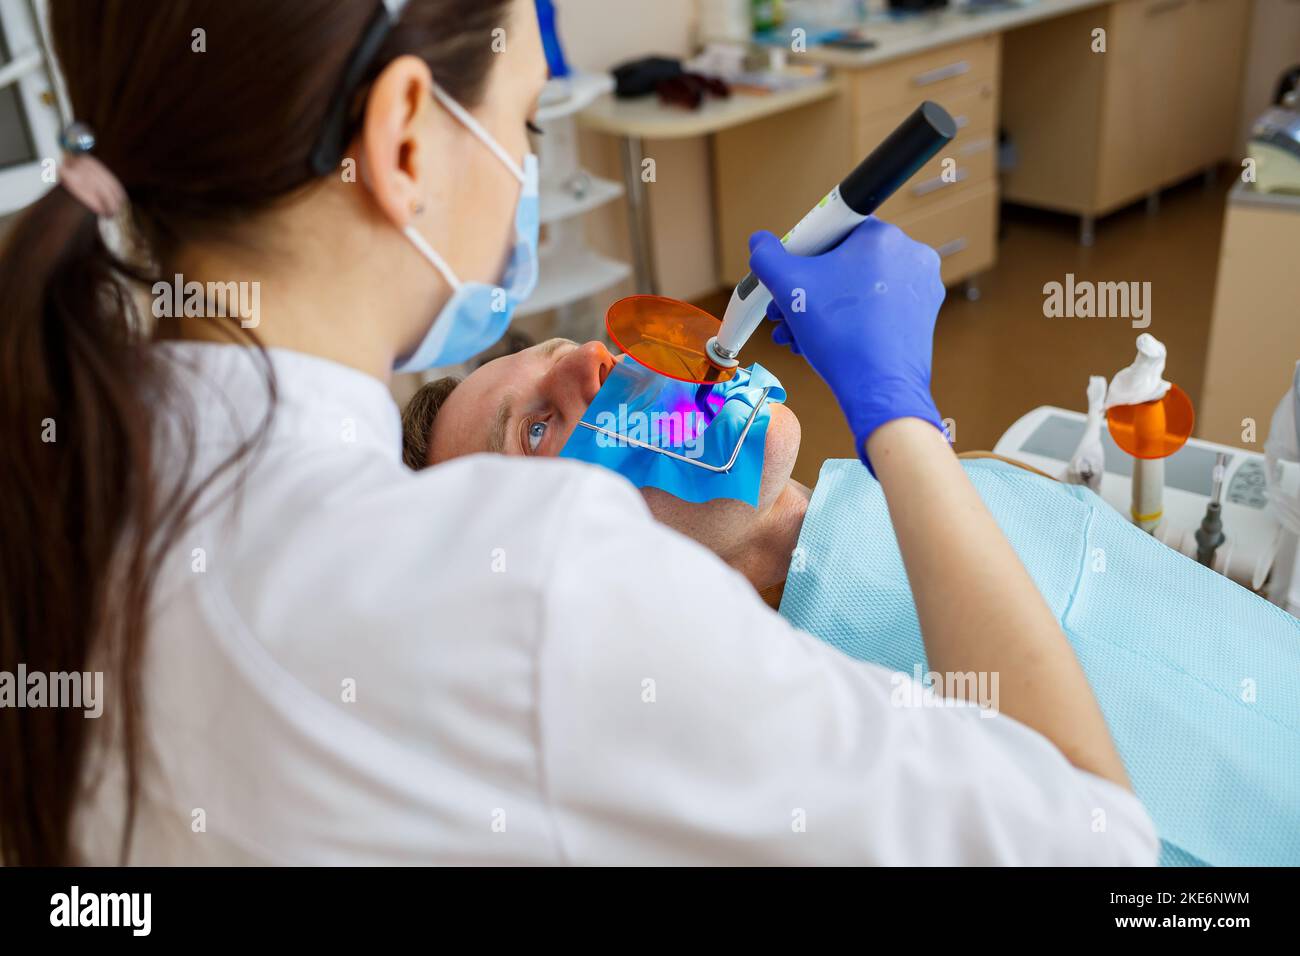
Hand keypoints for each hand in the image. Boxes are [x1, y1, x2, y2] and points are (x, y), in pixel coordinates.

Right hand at [748, 218, 945, 468]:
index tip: (790, 274)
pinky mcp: (924, 314)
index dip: (805, 252)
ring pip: (861, 287)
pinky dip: (851, 319)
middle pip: (846, 261)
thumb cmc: (841, 336)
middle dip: (810, 287)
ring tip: (798, 333)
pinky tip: (825, 341)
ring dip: (825, 307)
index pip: (833, 228)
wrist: (880, 390)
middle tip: (785, 310)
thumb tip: (760, 242)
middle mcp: (910, 254)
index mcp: (882, 236)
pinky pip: (879, 307)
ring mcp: (921, 286)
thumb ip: (768, 257)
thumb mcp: (789, 288)